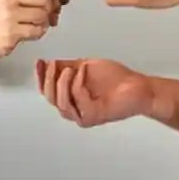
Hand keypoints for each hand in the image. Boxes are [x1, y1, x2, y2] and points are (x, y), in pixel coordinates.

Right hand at [0, 0, 58, 65]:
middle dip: (51, 10)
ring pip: (42, 16)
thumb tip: (57, 1)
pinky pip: (37, 31)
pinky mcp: (12, 33)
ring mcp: (10, 16)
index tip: (54, 4)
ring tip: (35, 27)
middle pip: (45, 0)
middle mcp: (10, 0)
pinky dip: (38, 34)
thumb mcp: (9, 2)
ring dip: (44, 24)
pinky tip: (29, 34)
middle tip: (48, 17)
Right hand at [35, 58, 154, 127]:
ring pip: (62, 103)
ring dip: (62, 84)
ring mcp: (84, 115)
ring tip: (70, 69)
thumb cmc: (117, 79)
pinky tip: (83, 71)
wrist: (138, 86)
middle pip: (51, 99)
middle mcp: (75, 108)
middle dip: (48, 80)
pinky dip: (78, 84)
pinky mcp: (94, 116)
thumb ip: (66, 66)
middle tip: (53, 66)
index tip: (39, 63)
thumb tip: (47, 63)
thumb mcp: (85, 67)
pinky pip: (79, 101)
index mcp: (71, 98)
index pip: (48, 91)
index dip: (41, 77)